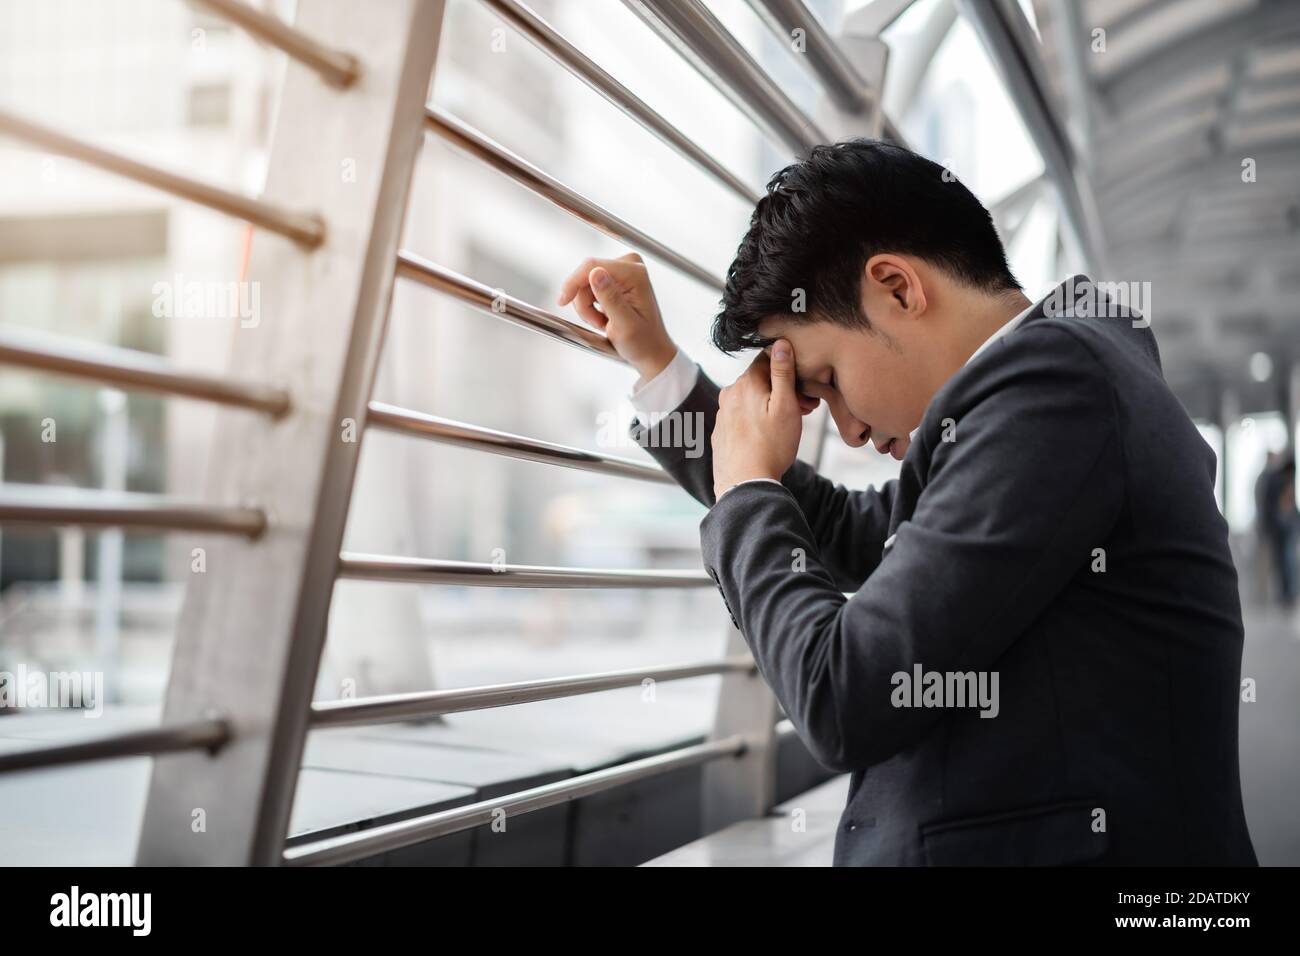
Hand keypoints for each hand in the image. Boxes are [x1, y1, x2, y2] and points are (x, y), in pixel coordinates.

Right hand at [557, 253, 675, 380]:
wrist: (650, 350)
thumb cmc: (643, 342)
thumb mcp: (624, 324)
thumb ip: (610, 298)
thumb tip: (594, 272)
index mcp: (635, 273)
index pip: (592, 265)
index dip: (572, 283)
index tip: (562, 302)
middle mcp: (630, 265)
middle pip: (586, 275)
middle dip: (584, 302)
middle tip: (597, 323)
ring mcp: (622, 270)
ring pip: (584, 283)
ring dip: (587, 307)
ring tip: (602, 324)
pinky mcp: (615, 278)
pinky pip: (589, 288)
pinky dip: (591, 306)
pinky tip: (603, 318)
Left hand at [713, 339, 802, 498]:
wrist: (744, 484)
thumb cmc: (770, 446)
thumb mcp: (785, 405)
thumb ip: (782, 372)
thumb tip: (780, 343)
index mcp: (745, 383)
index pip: (768, 360)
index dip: (788, 370)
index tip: (802, 389)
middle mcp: (729, 394)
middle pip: (760, 381)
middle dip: (782, 390)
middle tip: (804, 409)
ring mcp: (723, 414)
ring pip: (751, 400)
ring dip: (770, 406)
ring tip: (787, 426)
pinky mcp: (721, 432)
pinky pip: (742, 418)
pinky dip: (756, 421)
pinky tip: (768, 438)